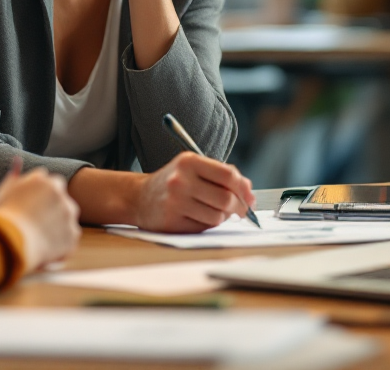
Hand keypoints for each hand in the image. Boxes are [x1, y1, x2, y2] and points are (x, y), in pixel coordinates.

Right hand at [0, 158, 80, 270]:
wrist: (9, 243)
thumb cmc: (3, 216)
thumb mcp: (5, 191)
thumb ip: (15, 174)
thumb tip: (18, 158)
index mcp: (44, 180)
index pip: (48, 181)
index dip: (39, 195)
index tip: (29, 206)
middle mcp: (60, 194)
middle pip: (60, 198)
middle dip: (52, 207)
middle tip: (34, 221)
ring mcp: (68, 214)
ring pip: (66, 217)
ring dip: (58, 224)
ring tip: (38, 235)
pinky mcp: (73, 234)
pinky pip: (69, 238)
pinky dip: (60, 243)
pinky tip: (44, 246)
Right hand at [134, 152, 254, 232]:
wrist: (139, 197)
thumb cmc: (174, 182)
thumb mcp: (194, 169)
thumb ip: (222, 176)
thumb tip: (250, 193)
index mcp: (189, 162)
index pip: (228, 175)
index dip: (243, 189)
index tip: (249, 197)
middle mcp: (180, 180)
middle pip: (225, 198)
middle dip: (238, 207)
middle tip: (240, 211)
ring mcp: (175, 202)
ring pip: (217, 216)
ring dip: (222, 217)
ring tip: (213, 211)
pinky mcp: (171, 222)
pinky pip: (203, 228)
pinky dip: (207, 224)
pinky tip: (198, 217)